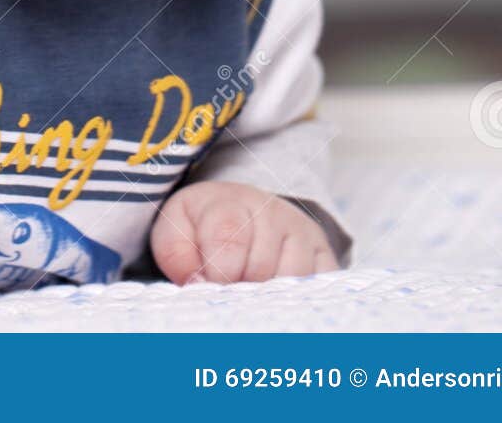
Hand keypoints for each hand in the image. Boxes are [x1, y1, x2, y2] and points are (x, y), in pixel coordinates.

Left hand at [151, 180, 338, 284]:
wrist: (241, 210)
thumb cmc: (202, 225)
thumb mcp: (176, 229)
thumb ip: (176, 254)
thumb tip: (197, 286)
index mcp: (229, 202)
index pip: (229, 238)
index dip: (216, 271)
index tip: (206, 286)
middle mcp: (271, 211)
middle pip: (261, 266)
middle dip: (240, 287)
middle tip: (228, 290)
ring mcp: (302, 232)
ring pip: (292, 279)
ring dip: (267, 296)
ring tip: (250, 291)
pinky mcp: (325, 255)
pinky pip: (319, 286)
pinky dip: (298, 300)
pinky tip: (277, 299)